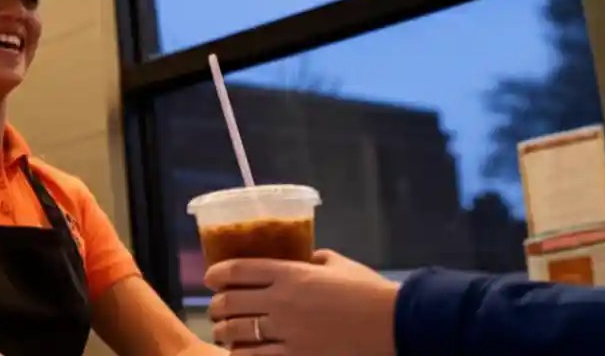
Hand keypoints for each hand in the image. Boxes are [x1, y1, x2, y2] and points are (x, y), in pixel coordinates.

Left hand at [205, 250, 399, 354]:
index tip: (210, 278)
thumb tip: (304, 257)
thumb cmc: (369, 292)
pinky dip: (241, 355)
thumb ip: (316, 259)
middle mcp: (281, 301)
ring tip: (223, 333)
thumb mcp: (339, 265)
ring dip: (224, 332)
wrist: (394, 324)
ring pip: (236, 332)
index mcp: (290, 272)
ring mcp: (286, 332)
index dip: (216, 274)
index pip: (237, 270)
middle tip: (216, 309)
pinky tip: (238, 353)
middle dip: (217, 306)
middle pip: (230, 302)